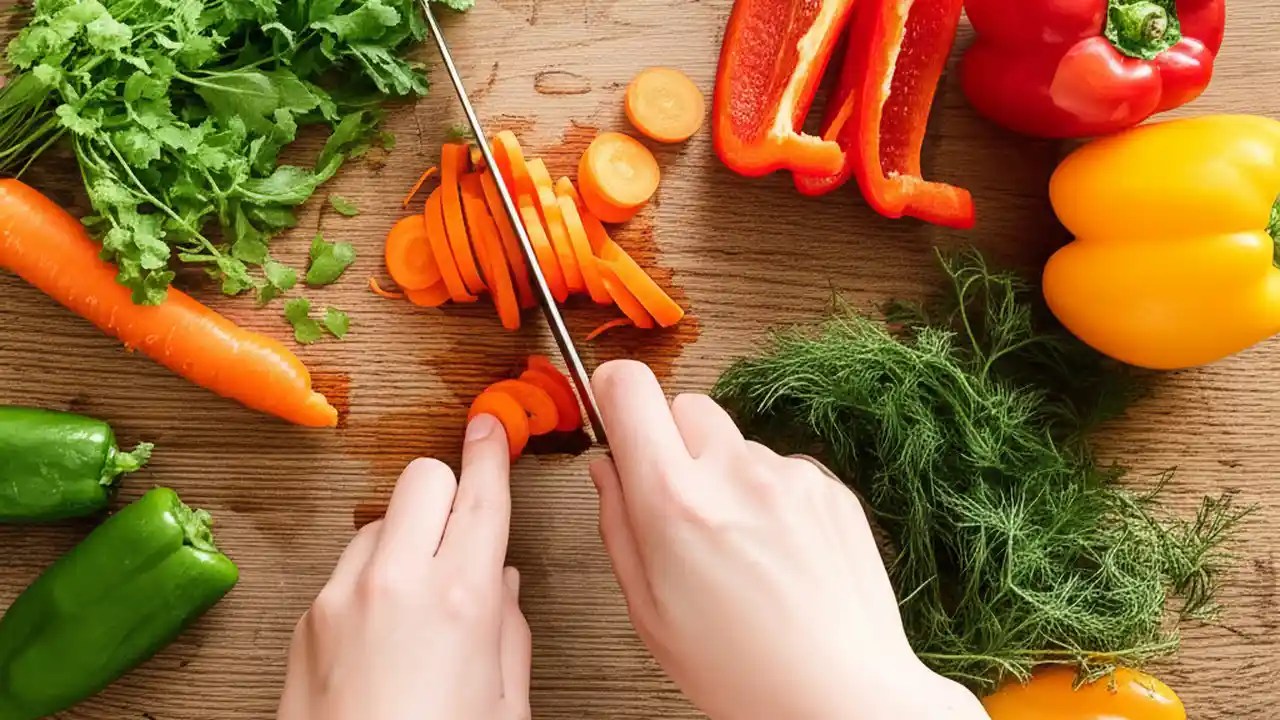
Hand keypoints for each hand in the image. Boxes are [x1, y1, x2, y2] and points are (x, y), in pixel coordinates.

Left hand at [278, 415, 530, 719]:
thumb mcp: (505, 705)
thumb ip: (509, 631)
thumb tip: (502, 583)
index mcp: (460, 599)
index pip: (481, 494)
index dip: (489, 450)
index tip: (490, 426)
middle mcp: (395, 583)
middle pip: (422, 479)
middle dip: (449, 489)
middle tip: (463, 524)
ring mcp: (342, 598)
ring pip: (379, 520)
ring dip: (405, 537)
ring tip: (423, 593)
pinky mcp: (307, 621)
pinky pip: (345, 566)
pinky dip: (370, 576)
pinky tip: (385, 627)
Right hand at [590, 361, 987, 719]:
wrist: (842, 694)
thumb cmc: (742, 670)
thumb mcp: (648, 612)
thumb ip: (617, 526)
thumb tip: (607, 468)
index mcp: (675, 503)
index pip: (629, 389)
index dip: (613, 392)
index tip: (613, 409)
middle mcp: (734, 473)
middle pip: (685, 405)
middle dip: (671, 441)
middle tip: (679, 504)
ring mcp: (789, 476)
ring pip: (736, 443)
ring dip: (726, 476)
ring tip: (740, 551)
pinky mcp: (829, 487)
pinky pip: (781, 469)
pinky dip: (771, 498)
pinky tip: (779, 557)